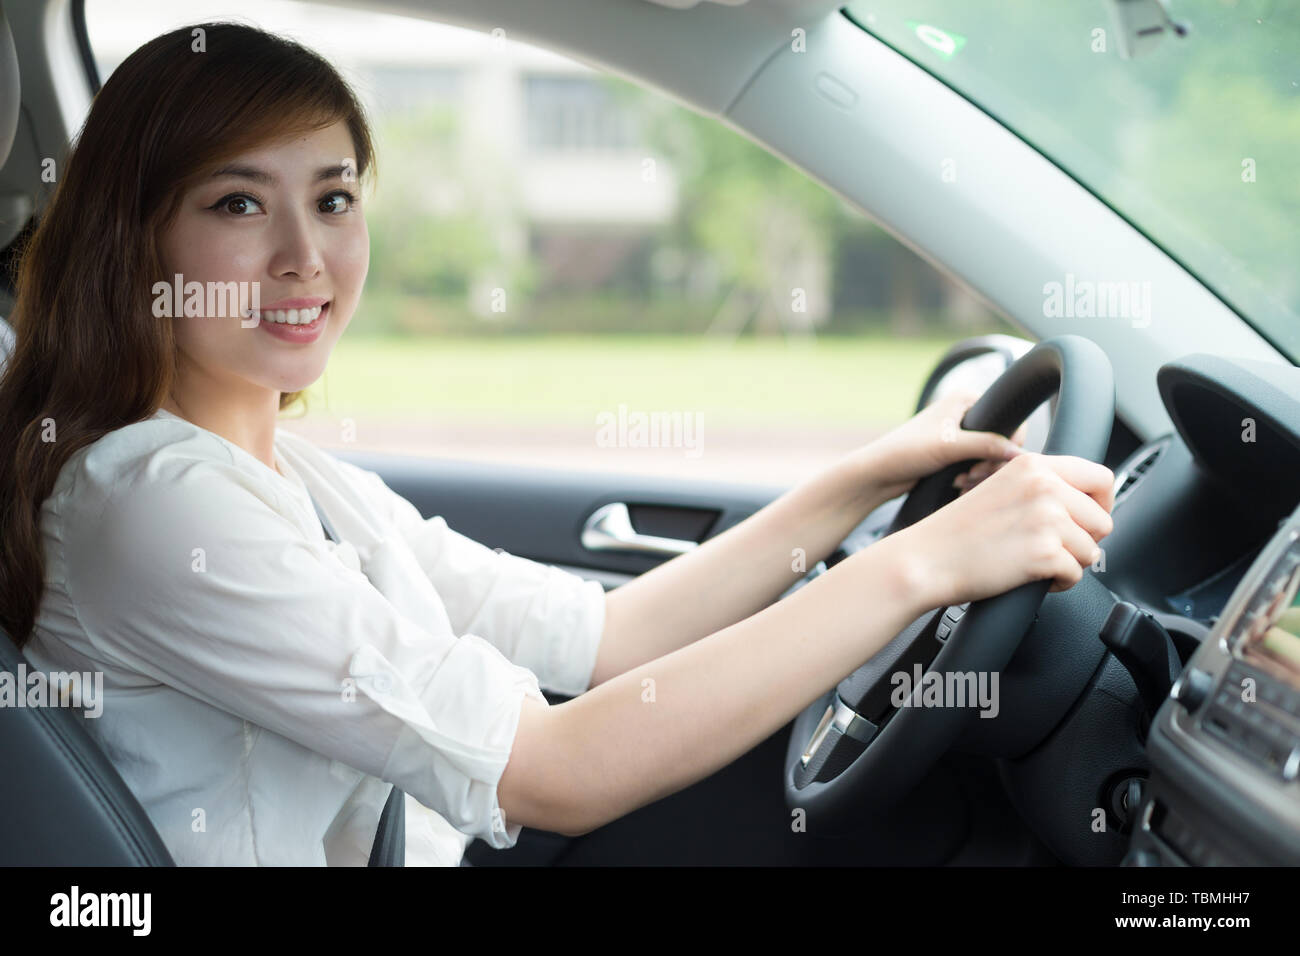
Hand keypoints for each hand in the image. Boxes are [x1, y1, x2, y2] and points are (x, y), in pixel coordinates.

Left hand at [852, 390, 1029, 503]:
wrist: (878, 474)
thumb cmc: (905, 452)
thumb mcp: (949, 447)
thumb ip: (987, 446)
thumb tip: (1020, 454)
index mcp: (964, 399)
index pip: (1009, 420)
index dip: (1006, 446)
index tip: (987, 464)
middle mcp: (964, 413)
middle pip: (1002, 442)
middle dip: (990, 464)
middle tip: (973, 476)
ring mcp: (959, 434)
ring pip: (990, 458)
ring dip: (981, 474)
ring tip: (961, 482)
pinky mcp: (953, 453)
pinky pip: (977, 466)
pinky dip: (972, 478)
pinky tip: (958, 485)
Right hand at [893, 452, 1115, 608]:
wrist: (925, 560)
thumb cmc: (956, 532)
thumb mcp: (1000, 488)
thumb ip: (1040, 486)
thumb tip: (1083, 504)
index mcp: (1033, 465)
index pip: (1100, 477)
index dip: (1102, 504)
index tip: (1088, 520)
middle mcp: (1044, 486)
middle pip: (1102, 520)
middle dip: (1084, 541)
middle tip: (1052, 549)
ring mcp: (1046, 519)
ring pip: (1092, 551)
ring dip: (1069, 563)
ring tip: (1035, 562)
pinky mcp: (1045, 553)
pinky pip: (1076, 575)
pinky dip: (1057, 583)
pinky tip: (1030, 577)